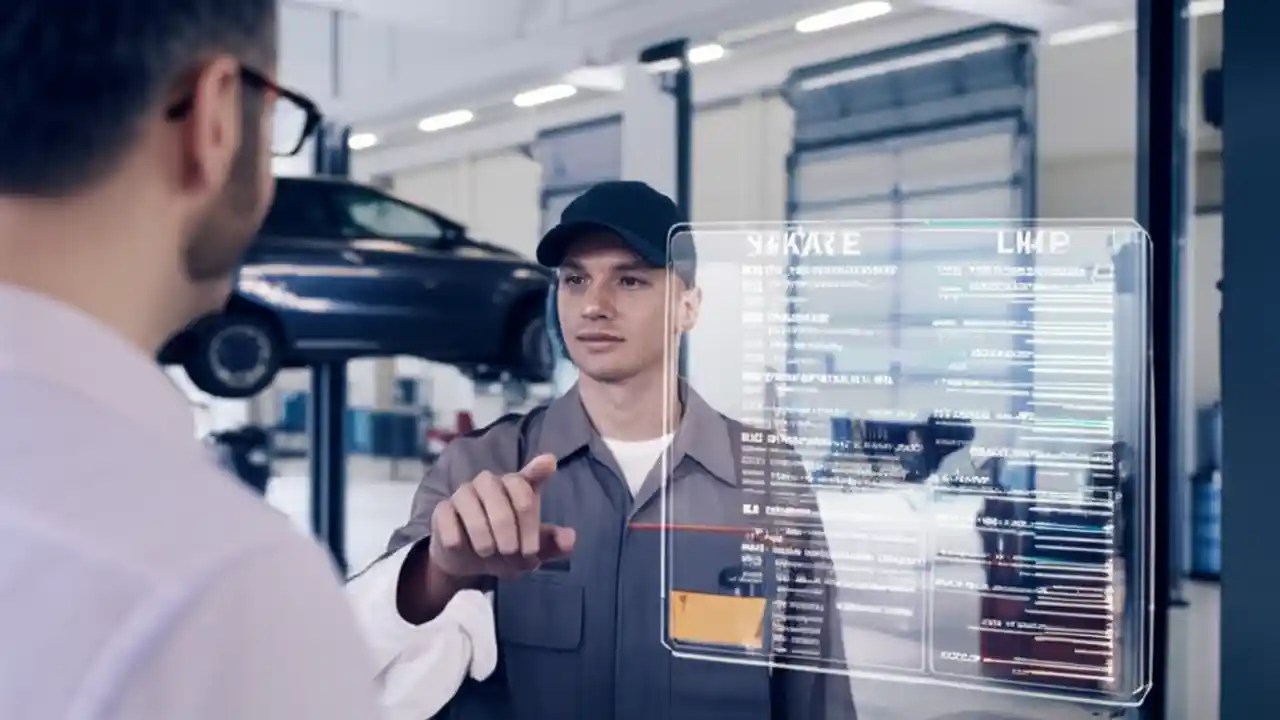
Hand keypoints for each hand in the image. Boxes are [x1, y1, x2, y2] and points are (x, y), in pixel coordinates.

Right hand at [427, 453, 575, 579]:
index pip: (531, 475)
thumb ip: (551, 544)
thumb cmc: (506, 545)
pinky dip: (457, 538)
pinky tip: (462, 547)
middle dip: (513, 528)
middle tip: (515, 553)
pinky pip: (447, 518)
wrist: (468, 560)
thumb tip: (570, 539)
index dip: (539, 468)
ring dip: (484, 535)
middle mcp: (492, 484)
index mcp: (519, 488)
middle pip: (505, 493)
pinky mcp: (442, 509)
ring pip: (473, 505)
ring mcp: (465, 493)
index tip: (549, 463)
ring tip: (490, 554)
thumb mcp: (532, 550)